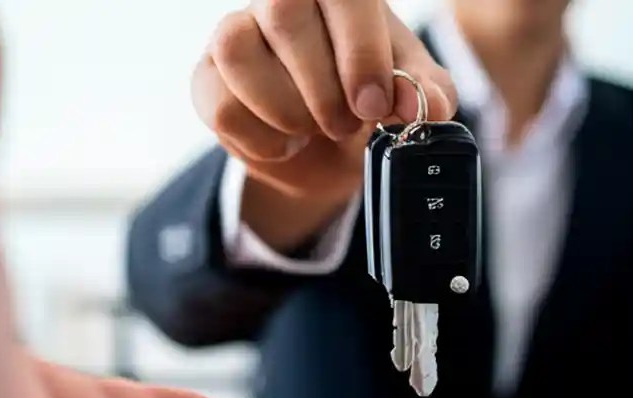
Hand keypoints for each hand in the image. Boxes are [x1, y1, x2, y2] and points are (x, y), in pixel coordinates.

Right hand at [194, 0, 456, 247]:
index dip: (359, 50)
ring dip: (287, 110)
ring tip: (314, 129)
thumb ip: (424, 92)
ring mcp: (235, 32)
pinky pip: (222, 105)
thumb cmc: (366, 98)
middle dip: (322, 88)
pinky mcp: (207, 78)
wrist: (327, 148)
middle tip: (346, 124)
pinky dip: (262, 139)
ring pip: (238, 53)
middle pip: (284, 13)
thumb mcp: (408, 94)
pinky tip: (285, 142)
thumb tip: (423, 105)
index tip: (374, 105)